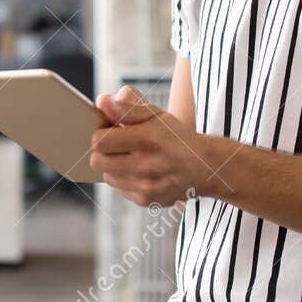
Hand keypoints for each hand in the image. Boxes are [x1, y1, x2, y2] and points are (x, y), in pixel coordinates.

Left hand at [90, 85, 207, 206]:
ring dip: (113, 166)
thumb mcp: (156, 115)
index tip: (109, 130)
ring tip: (131, 158)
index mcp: (147, 139)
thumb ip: (127, 106)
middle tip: (115, 145)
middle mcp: (146, 165)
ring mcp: (146, 185)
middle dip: (102, 152)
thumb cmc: (175, 137)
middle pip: (97, 161)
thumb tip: (101, 101)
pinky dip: (124, 180)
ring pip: (107, 176)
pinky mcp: (146, 200)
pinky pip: (119, 189)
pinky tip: (140, 171)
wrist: (204, 166)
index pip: (99, 141)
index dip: (100, 134)